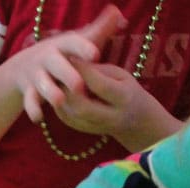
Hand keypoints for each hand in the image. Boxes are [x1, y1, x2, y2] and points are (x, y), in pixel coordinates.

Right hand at [10, 4, 125, 122]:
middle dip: (66, 74)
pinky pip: (29, 101)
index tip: (95, 54)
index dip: (83, 48)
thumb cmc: (61, 54)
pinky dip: (33, 109)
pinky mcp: (29, 91)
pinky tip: (39, 118)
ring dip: (50, 92)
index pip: (73, 43)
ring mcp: (36, 75)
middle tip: (80, 85)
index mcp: (62, 45)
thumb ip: (98, 30)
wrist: (23, 66)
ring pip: (42, 83)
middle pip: (55, 63)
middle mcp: (47, 58)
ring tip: (60, 101)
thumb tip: (118, 13)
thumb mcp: (77, 40)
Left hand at [53, 61, 180, 150]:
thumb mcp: (120, 74)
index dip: (83, 70)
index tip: (71, 55)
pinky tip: (57, 91)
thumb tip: (73, 63)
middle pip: (82, 105)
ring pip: (70, 113)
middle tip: (59, 70)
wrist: (134, 120)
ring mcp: (95, 127)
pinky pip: (65, 117)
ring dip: (61, 95)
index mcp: (124, 98)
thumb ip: (99, 70)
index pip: (99, 84)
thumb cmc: (125, 89)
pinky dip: (58, 103)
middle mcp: (110, 117)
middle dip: (68, 87)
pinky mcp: (82, 131)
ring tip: (56, 78)